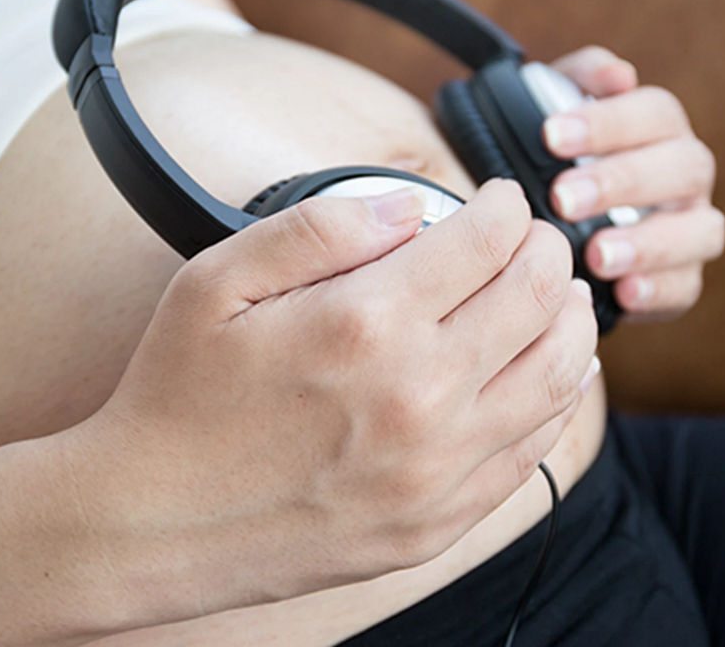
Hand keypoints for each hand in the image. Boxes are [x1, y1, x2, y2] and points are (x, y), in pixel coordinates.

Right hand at [68, 180, 599, 622]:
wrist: (154, 524)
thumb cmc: (179, 399)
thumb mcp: (217, 281)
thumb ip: (319, 228)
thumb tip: (408, 208)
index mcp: (366, 324)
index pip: (487, 241)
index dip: (504, 205)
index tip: (496, 199)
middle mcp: (419, 396)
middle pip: (537, 297)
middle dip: (546, 249)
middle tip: (531, 239)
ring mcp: (437, 468)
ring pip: (558, 374)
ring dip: (570, 319)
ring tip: (557, 294)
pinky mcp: (440, 519)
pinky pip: (534, 449)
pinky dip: (558, 398)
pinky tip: (550, 372)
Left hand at [541, 46, 724, 320]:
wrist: (541, 228)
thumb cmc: (550, 159)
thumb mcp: (548, 107)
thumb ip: (577, 79)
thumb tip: (618, 75)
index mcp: (658, 127)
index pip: (654, 112)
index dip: (608, 122)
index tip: (550, 136)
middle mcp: (686, 174)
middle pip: (684, 167)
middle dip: (622, 181)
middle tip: (562, 197)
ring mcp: (692, 228)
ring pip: (700, 230)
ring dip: (649, 242)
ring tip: (596, 254)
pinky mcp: (682, 280)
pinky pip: (686, 288)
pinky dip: (658, 290)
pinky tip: (621, 292)